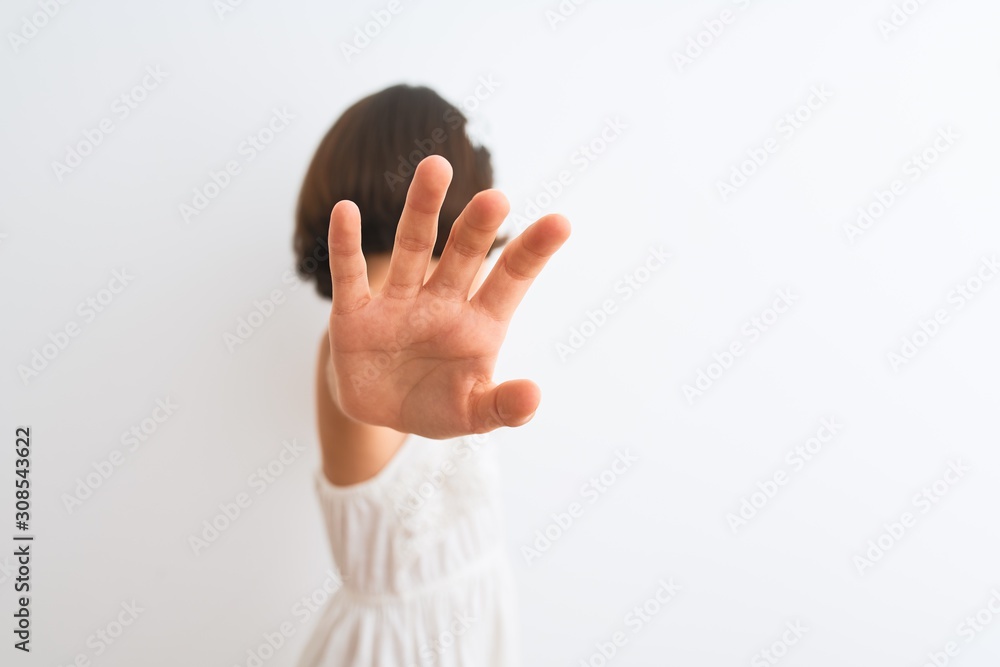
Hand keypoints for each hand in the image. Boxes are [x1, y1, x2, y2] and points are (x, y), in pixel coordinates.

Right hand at [325, 155, 570, 437]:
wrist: (380, 413)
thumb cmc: (437, 405)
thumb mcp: (472, 415)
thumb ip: (501, 407)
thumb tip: (533, 396)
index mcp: (478, 322)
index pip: (510, 280)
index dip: (533, 252)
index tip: (561, 222)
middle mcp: (441, 300)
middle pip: (463, 254)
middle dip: (478, 227)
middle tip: (496, 197)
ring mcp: (398, 302)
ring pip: (412, 247)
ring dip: (422, 210)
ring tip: (435, 167)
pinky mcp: (355, 314)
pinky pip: (350, 275)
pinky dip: (347, 245)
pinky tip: (346, 211)